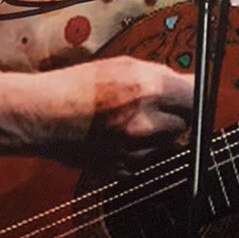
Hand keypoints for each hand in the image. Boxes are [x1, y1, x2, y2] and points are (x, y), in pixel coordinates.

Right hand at [0, 56, 193, 173]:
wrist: (41, 115)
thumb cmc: (80, 85)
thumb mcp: (124, 66)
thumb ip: (161, 76)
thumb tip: (190, 84)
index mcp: (149, 89)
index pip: (196, 97)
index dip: (194, 96)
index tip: (190, 96)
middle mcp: (146, 122)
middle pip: (185, 124)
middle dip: (175, 116)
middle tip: (156, 107)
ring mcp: (134, 151)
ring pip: (165, 146)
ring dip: (156, 135)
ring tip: (128, 121)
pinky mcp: (122, 171)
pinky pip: (144, 162)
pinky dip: (137, 152)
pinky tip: (116, 138)